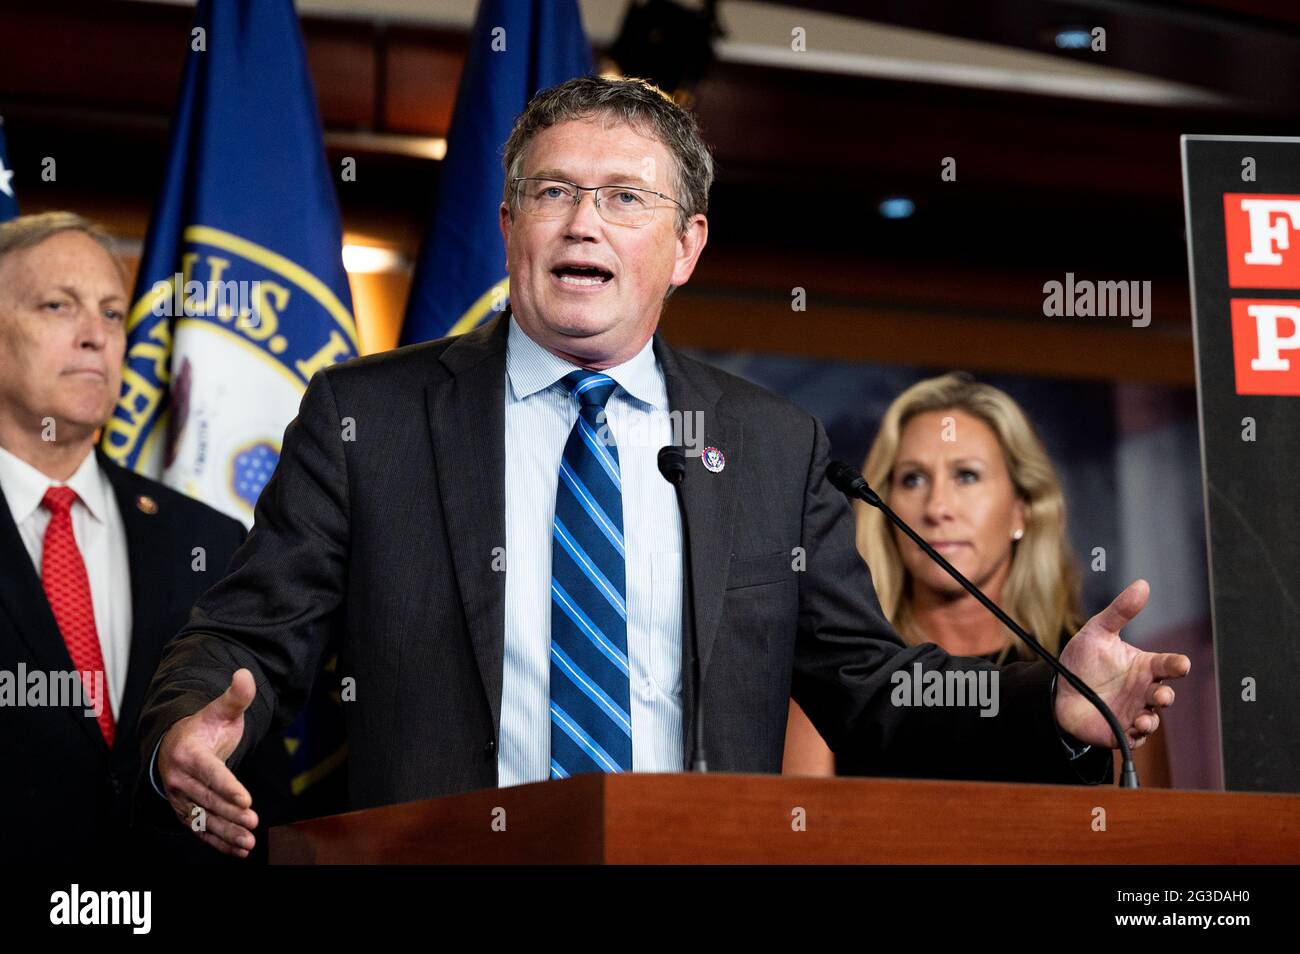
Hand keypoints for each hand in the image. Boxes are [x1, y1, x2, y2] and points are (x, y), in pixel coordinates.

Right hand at [156, 668, 258, 857]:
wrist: (176, 743)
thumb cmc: (203, 727)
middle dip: (230, 813)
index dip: (227, 787)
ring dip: (225, 833)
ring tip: (248, 842)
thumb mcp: (219, 710)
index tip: (246, 800)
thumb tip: (246, 675)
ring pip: (203, 819)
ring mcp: (179, 798)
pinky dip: (217, 842)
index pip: (209, 773)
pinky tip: (238, 851)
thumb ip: (235, 697)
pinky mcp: (183, 812)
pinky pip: (199, 830)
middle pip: (207, 799)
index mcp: (187, 752)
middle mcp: (178, 778)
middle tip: (253, 821)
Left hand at [1054, 580, 1190, 749]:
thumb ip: (1120, 611)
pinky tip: (1132, 728)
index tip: (1181, 664)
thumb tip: (1142, 585)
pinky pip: (1137, 737)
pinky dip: (1137, 734)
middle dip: (1166, 697)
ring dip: (1151, 719)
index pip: (1168, 665)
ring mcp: (1135, 712)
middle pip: (1165, 696)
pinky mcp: (1122, 730)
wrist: (1059, 691)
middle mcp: (1144, 690)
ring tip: (1143, 718)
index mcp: (1144, 667)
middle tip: (1160, 696)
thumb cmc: (1083, 661)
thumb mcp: (1097, 632)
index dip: (1177, 665)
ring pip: (1153, 719)